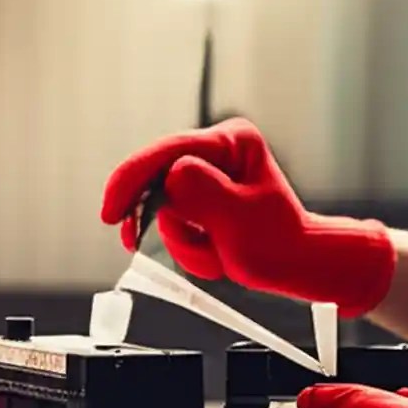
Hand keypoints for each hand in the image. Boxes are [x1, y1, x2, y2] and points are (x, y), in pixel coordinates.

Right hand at [99, 118, 395, 317]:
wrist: (297, 266)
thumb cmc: (281, 242)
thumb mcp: (240, 219)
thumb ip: (204, 193)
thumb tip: (172, 175)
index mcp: (232, 141)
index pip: (168, 152)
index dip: (132, 180)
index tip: (111, 211)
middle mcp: (217, 152)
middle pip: (158, 178)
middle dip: (161, 219)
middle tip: (134, 240)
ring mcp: (208, 176)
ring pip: (164, 206)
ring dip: (182, 240)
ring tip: (214, 254)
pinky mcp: (202, 198)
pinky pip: (174, 221)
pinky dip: (187, 245)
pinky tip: (212, 253)